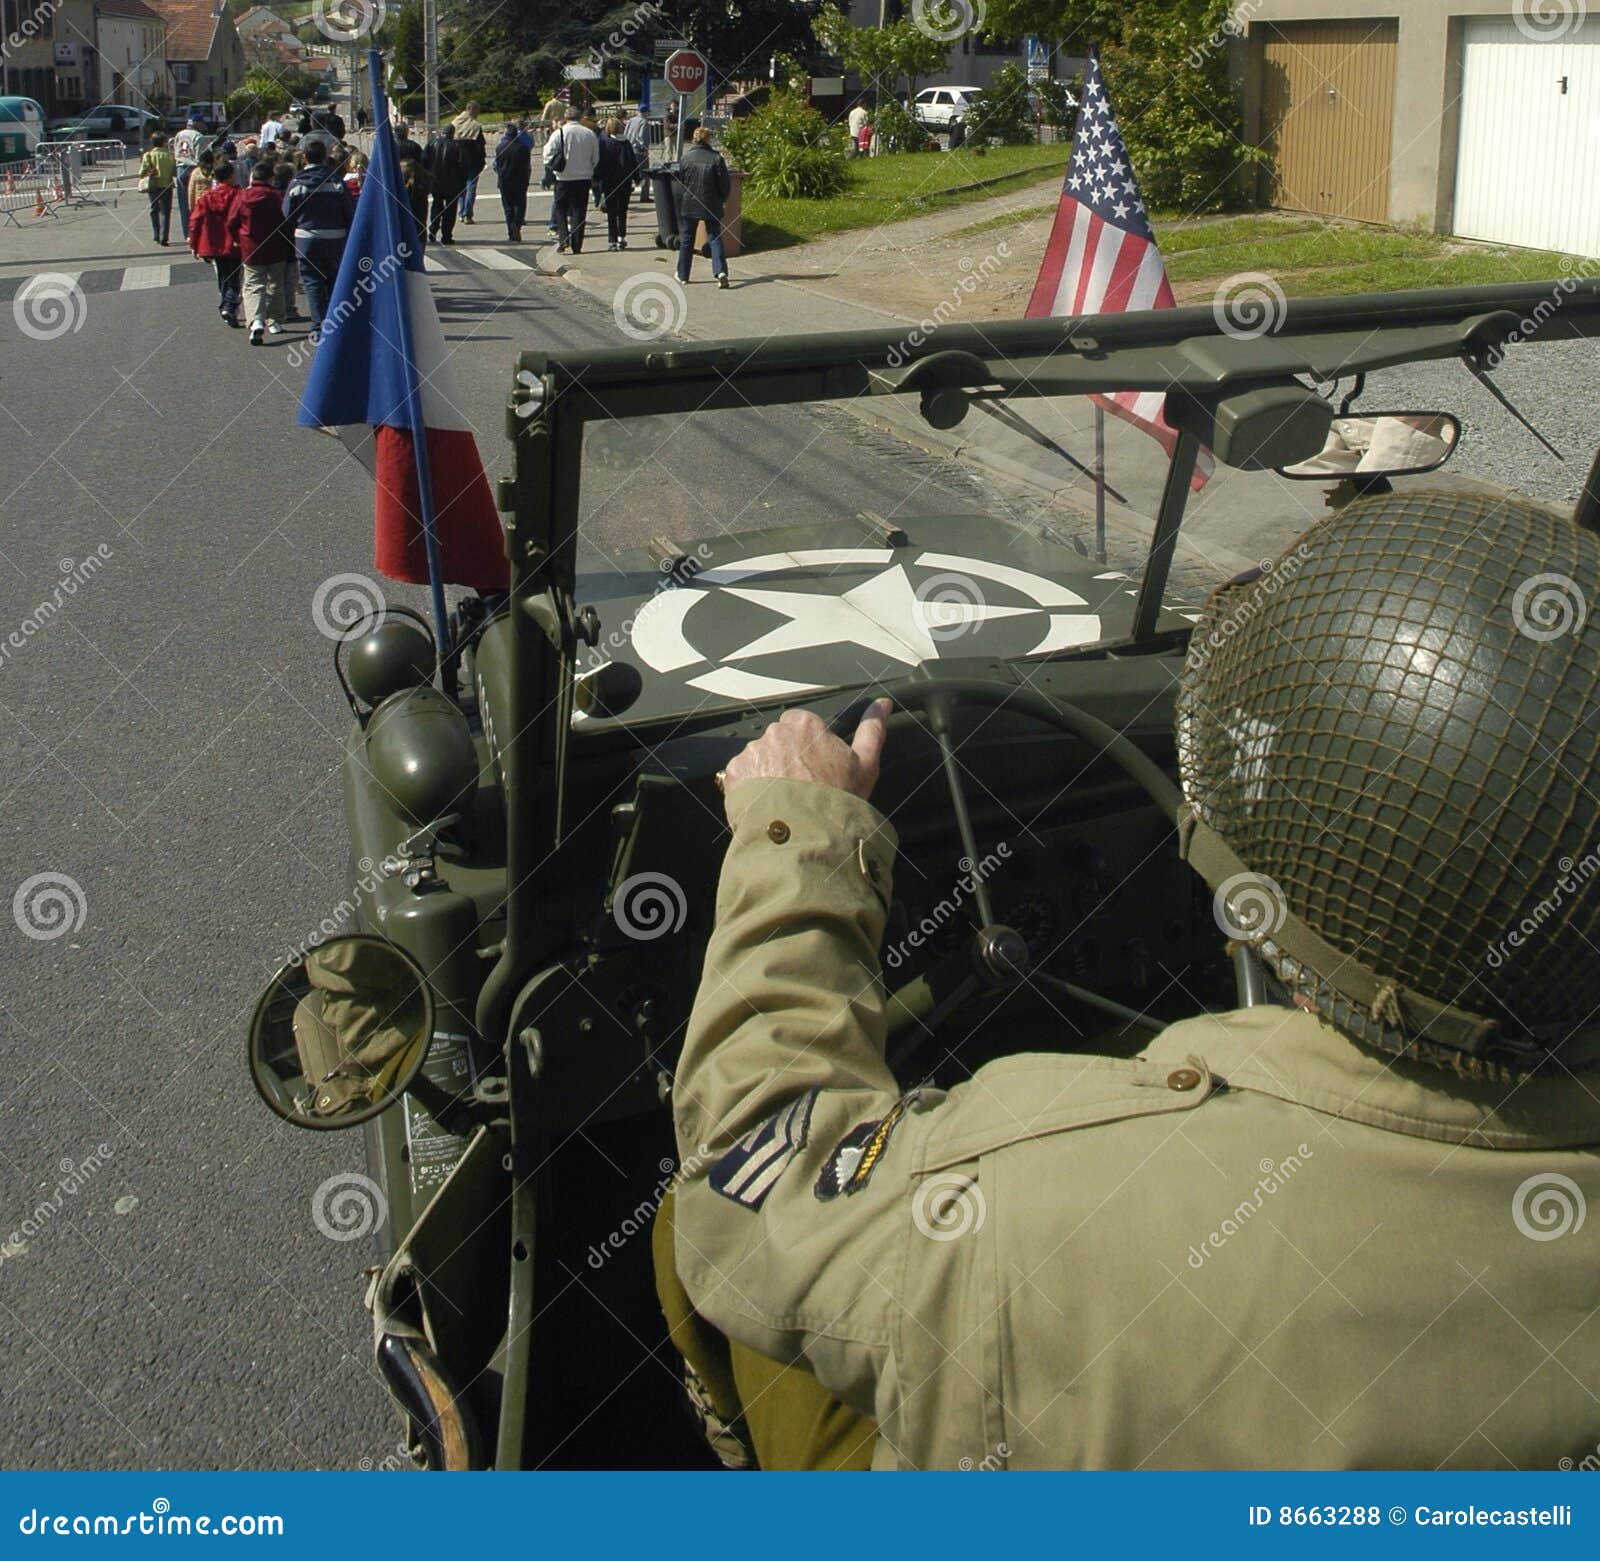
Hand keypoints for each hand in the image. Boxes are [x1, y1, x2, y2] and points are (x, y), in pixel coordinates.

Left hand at [722, 698, 890, 801]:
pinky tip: (768, 804)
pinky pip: (741, 776)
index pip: (802, 724)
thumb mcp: (866, 764)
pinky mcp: (735, 773)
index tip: (817, 767)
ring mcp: (752, 752)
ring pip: (760, 758)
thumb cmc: (837, 799)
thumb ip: (872, 729)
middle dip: (787, 758)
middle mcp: (774, 731)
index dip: (810, 747)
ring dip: (768, 773)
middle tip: (802, 786)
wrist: (804, 833)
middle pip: (779, 740)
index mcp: (805, 723)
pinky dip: (751, 788)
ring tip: (784, 799)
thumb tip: (882, 704)